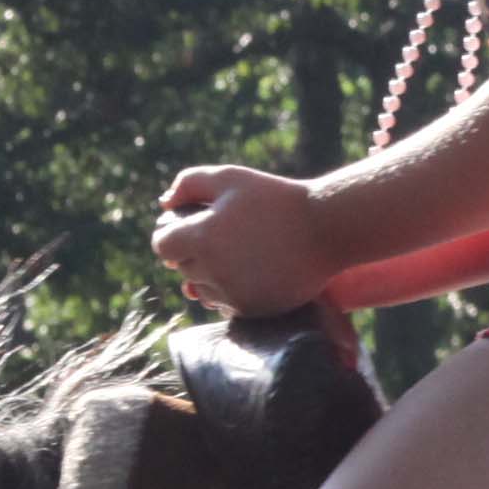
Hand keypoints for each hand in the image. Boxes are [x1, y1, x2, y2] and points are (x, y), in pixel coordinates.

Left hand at [150, 165, 329, 317]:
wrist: (325, 231)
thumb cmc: (276, 199)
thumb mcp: (230, 178)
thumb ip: (189, 184)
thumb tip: (164, 204)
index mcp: (203, 237)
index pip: (163, 246)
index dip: (171, 235)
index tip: (190, 227)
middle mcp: (212, 271)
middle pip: (183, 268)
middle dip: (195, 252)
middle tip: (224, 235)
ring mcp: (231, 294)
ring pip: (201, 289)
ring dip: (210, 275)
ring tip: (240, 253)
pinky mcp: (250, 310)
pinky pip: (223, 304)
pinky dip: (230, 291)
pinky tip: (252, 270)